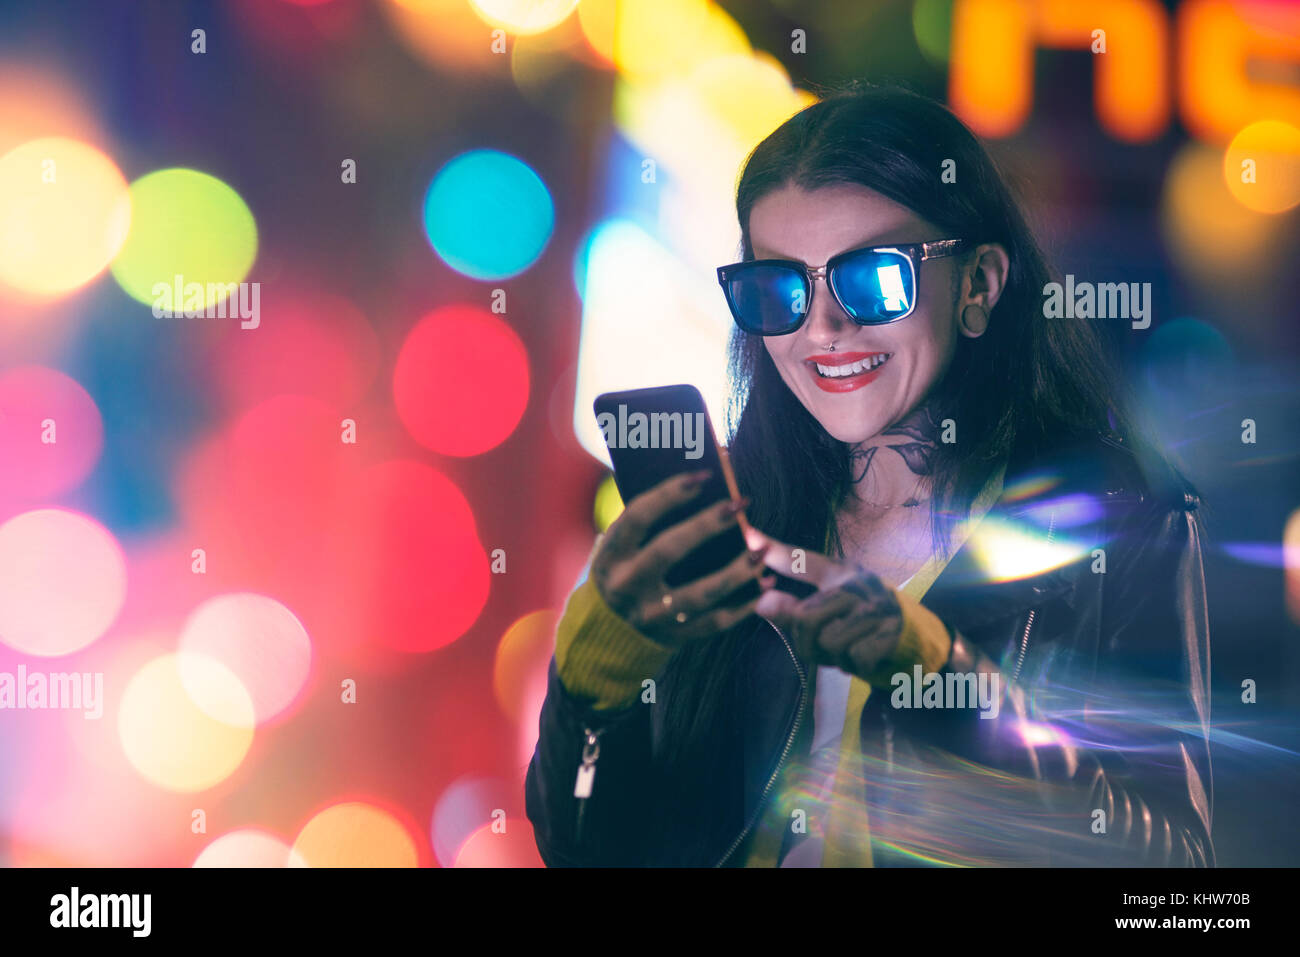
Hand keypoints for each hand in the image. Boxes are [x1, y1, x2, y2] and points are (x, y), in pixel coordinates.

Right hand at [590, 471, 774, 646]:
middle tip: (739, 504)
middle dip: (706, 525)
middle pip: (668, 550)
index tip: (703, 474)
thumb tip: (699, 482)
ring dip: (736, 571)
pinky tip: (765, 585)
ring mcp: (650, 616)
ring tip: (763, 550)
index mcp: (610, 556)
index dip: (669, 493)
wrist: (607, 634)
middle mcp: (626, 586)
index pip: (638, 517)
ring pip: (699, 593)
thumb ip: (647, 522)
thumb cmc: (624, 571)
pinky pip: (715, 622)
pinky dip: (745, 605)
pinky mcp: (673, 637)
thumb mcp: (620, 547)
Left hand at [750, 532, 903, 679]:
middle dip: (806, 643)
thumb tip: (761, 603)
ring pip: (828, 641)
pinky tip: (867, 658)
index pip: (802, 560)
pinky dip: (857, 667)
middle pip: (805, 617)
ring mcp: (876, 608)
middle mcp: (858, 584)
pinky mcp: (892, 633)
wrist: (921, 643)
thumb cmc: (865, 625)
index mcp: (841, 574)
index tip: (748, 535)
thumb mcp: (832, 612)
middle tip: (825, 648)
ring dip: (834, 658)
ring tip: (849, 650)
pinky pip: (854, 658)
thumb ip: (794, 608)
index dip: (774, 551)